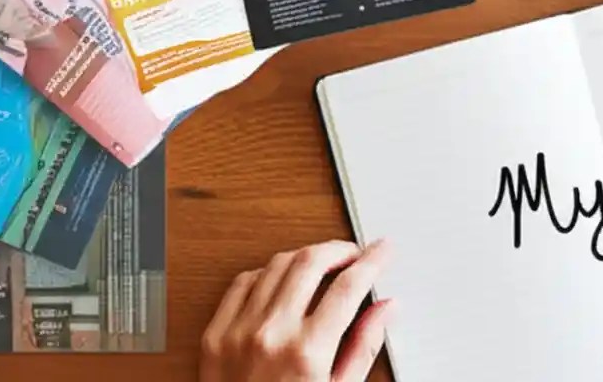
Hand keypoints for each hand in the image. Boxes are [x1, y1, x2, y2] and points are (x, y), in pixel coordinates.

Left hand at [201, 239, 394, 381]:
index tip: (382, 251)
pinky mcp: (215, 333)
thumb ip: (363, 348)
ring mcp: (238, 330)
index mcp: (307, 353)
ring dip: (304, 256)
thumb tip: (386, 309)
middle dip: (339, 250)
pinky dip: (266, 273)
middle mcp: (271, 334)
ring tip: (322, 265)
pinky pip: (242, 282)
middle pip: (311, 262)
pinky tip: (280, 281)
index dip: (371, 261)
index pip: (349, 286)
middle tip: (353, 254)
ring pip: (276, 264)